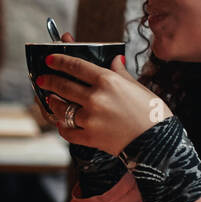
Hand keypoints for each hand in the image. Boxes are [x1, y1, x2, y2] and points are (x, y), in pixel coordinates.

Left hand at [34, 32, 172, 154]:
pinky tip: (62, 123)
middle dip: (49, 81)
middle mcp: (95, 98)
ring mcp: (90, 118)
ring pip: (62, 108)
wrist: (158, 143)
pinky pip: (68, 131)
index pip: (76, 66)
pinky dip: (64, 127)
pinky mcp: (90, 137)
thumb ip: (120, 73)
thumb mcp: (137, 86)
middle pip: (63, 85)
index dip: (59, 61)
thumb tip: (115, 59)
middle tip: (42, 79)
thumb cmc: (152, 112)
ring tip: (51, 100)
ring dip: (54, 103)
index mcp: (107, 81)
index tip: (49, 59)